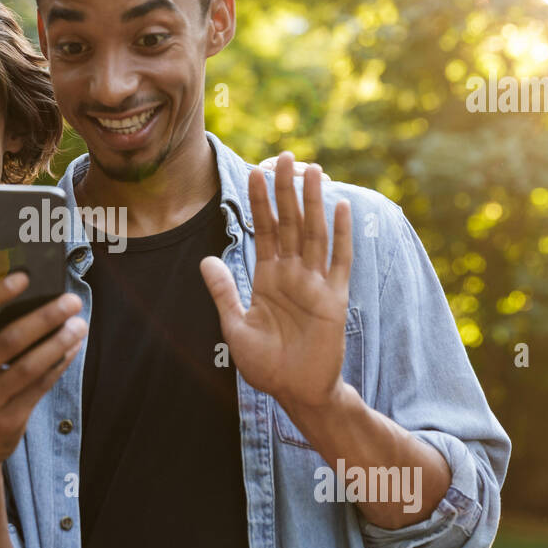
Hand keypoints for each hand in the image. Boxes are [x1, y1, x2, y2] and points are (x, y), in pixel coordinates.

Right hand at [0, 274, 85, 467]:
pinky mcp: (7, 421)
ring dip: (60, 341)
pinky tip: (73, 347)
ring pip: (30, 365)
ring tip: (80, 324)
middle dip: (45, 316)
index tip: (24, 277)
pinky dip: (60, 364)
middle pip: (9, 339)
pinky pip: (40, 386)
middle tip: (72, 300)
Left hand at [200, 153, 351, 410]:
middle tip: (284, 156)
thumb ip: (223, 292)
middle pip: (289, 223)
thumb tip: (205, 259)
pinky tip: (342, 208)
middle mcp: (292, 274)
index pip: (263, 230)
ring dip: (314, 202)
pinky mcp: (334, 299)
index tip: (255, 171)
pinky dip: (342, 235)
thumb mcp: (235, 327)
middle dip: (286, 190)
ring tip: (312, 170)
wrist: (296, 392)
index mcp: (267, 278)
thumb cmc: (266, 364)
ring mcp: (315, 283)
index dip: (259, 202)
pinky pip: (339, 261)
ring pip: (314, 233)